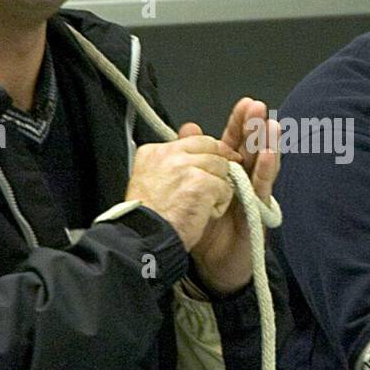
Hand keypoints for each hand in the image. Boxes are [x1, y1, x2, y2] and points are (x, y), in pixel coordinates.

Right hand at [125, 129, 240, 252]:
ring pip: (221, 167)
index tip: (215, 162)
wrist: (144, 238)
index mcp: (153, 152)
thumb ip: (172, 160)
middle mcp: (168, 154)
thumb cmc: (147, 219)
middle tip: (217, 186)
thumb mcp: (151, 180)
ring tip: (200, 206)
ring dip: (217, 188)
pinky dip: (220, 204)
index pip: (193, 140)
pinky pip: (225, 188)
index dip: (208, 153)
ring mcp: (185, 166)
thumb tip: (192, 131)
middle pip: (210, 148)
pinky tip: (203, 214)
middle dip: (218, 167)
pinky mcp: (201, 182)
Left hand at [189, 98, 280, 294]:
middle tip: (257, 107)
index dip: (240, 125)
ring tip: (271, 124)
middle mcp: (244, 184)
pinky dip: (266, 172)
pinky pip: (261, 192)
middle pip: (252, 151)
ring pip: (262, 168)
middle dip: (256, 129)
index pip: (235, 145)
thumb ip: (193, 159)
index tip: (245, 104)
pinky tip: (268, 154)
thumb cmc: (206, 231)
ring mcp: (253, 199)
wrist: (212, 269)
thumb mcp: (193, 191)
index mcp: (228, 175)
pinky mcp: (257, 216)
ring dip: (267, 145)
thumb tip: (188, 127)